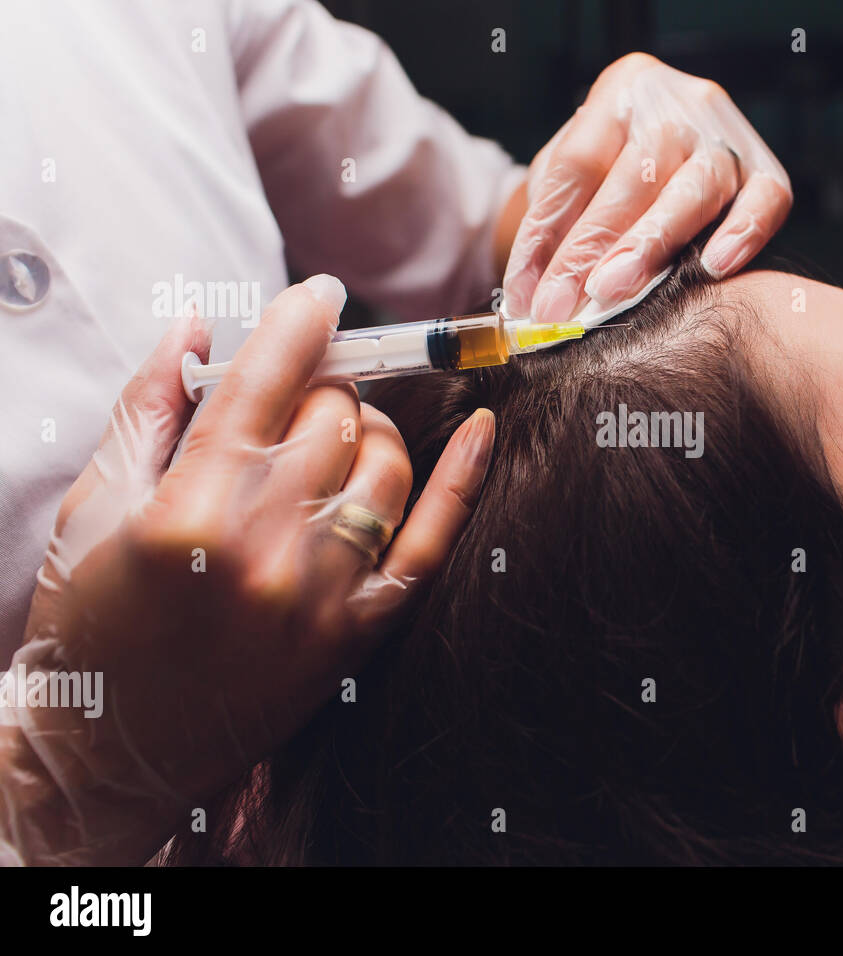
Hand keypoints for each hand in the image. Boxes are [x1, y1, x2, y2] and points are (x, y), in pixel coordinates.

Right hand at [0, 276, 493, 864]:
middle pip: (333, 418)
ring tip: (340, 435)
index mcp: (189, 508)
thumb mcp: (94, 507)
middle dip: (321, 387)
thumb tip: (196, 323)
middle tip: (302, 393)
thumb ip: (148, 407)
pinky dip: (463, 479)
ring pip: (387, 465)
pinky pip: (433, 541)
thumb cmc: (90, 623)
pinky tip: (479, 428)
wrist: (111, 749)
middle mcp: (265, 547)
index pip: (266, 383)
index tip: (318, 294)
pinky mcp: (358, 633)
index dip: (299, 323)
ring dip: (371, 430)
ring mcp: (320, 594)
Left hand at [502, 52, 792, 324]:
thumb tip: (532, 296)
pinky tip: (714, 267)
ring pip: (695, 187)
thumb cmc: (614, 173)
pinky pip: (766, 199)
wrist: (672, 150)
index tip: (528, 295)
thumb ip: (555, 225)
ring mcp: (727, 134)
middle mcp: (679, 104)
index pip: (576, 166)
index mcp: (622, 91)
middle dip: (590, 248)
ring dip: (651, 244)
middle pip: (633, 176)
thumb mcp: (576, 181)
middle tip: (561, 305)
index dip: (546, 233)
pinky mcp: (767, 168)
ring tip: (613, 291)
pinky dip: (742, 233)